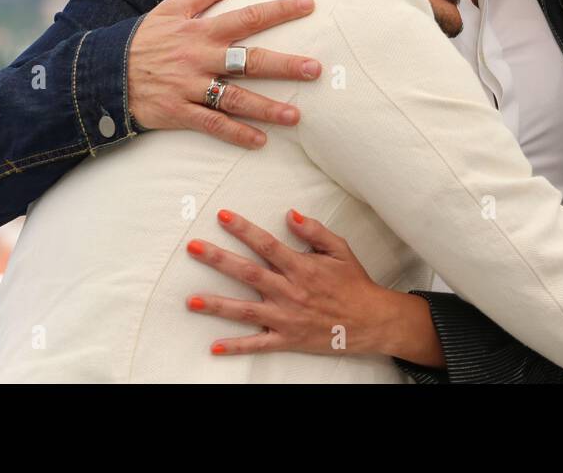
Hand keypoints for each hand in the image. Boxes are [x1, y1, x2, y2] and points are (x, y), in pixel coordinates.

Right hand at [126, 0, 321, 147]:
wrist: (102, 73)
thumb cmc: (143, 39)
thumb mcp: (171, 8)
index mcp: (201, 31)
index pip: (248, 17)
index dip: (279, 10)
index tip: (309, 5)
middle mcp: (200, 58)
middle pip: (249, 60)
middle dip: (284, 65)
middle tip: (316, 70)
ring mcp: (189, 86)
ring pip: (235, 98)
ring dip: (266, 108)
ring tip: (296, 116)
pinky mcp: (178, 112)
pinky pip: (211, 124)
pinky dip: (236, 134)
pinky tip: (260, 142)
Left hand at [183, 208, 420, 358]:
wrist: (371, 320)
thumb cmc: (354, 284)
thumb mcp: (340, 249)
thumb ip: (315, 231)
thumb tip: (290, 214)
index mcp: (302, 267)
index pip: (267, 244)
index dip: (244, 229)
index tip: (222, 216)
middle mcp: (290, 291)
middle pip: (248, 273)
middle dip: (218, 259)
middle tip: (194, 248)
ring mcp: (286, 318)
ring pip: (246, 311)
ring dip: (218, 305)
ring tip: (191, 300)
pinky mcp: (287, 339)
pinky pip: (258, 344)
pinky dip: (236, 347)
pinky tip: (214, 347)